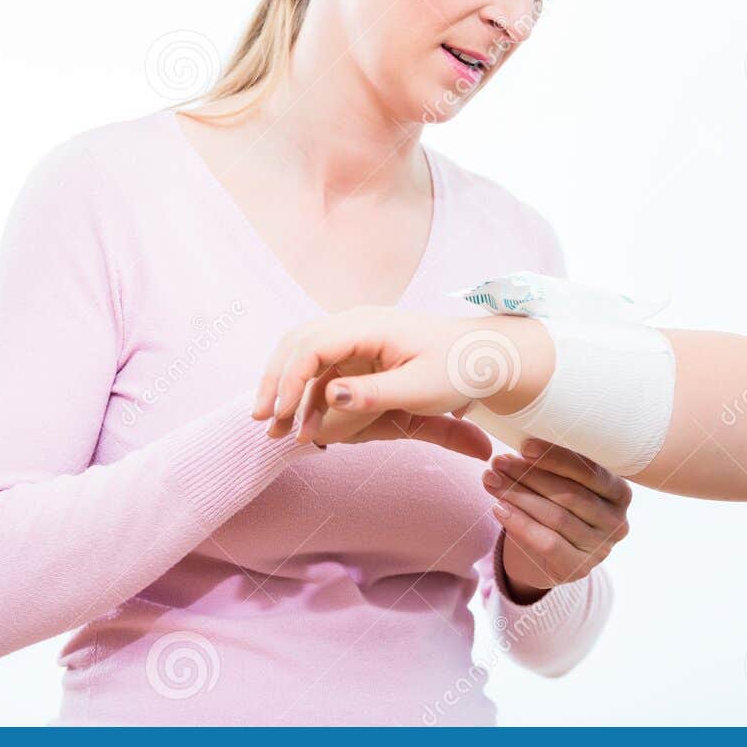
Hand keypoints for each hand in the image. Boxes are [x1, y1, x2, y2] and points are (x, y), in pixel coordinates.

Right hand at [252, 304, 553, 455]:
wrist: (485, 356)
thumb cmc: (458, 370)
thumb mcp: (421, 389)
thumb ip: (373, 393)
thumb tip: (329, 396)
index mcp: (372, 326)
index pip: (314, 344)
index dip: (291, 379)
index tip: (279, 412)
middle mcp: (358, 322)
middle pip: (299, 342)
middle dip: (276, 381)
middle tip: (262, 421)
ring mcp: (356, 333)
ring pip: (303, 351)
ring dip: (285, 384)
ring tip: (272, 424)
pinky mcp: (358, 349)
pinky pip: (320, 364)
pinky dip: (304, 390)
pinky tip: (299, 420)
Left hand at [485, 438, 631, 597]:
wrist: (551, 555)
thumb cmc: (558, 507)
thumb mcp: (563, 484)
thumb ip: (551, 467)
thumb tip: (517, 451)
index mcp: (620, 492)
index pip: (590, 471)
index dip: (557, 458)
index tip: (525, 446)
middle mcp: (617, 522)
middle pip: (570, 494)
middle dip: (529, 475)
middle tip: (499, 462)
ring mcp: (601, 549)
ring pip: (556, 517)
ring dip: (519, 496)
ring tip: (491, 480)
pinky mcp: (579, 569)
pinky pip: (547, 542)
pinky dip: (520, 523)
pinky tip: (499, 508)